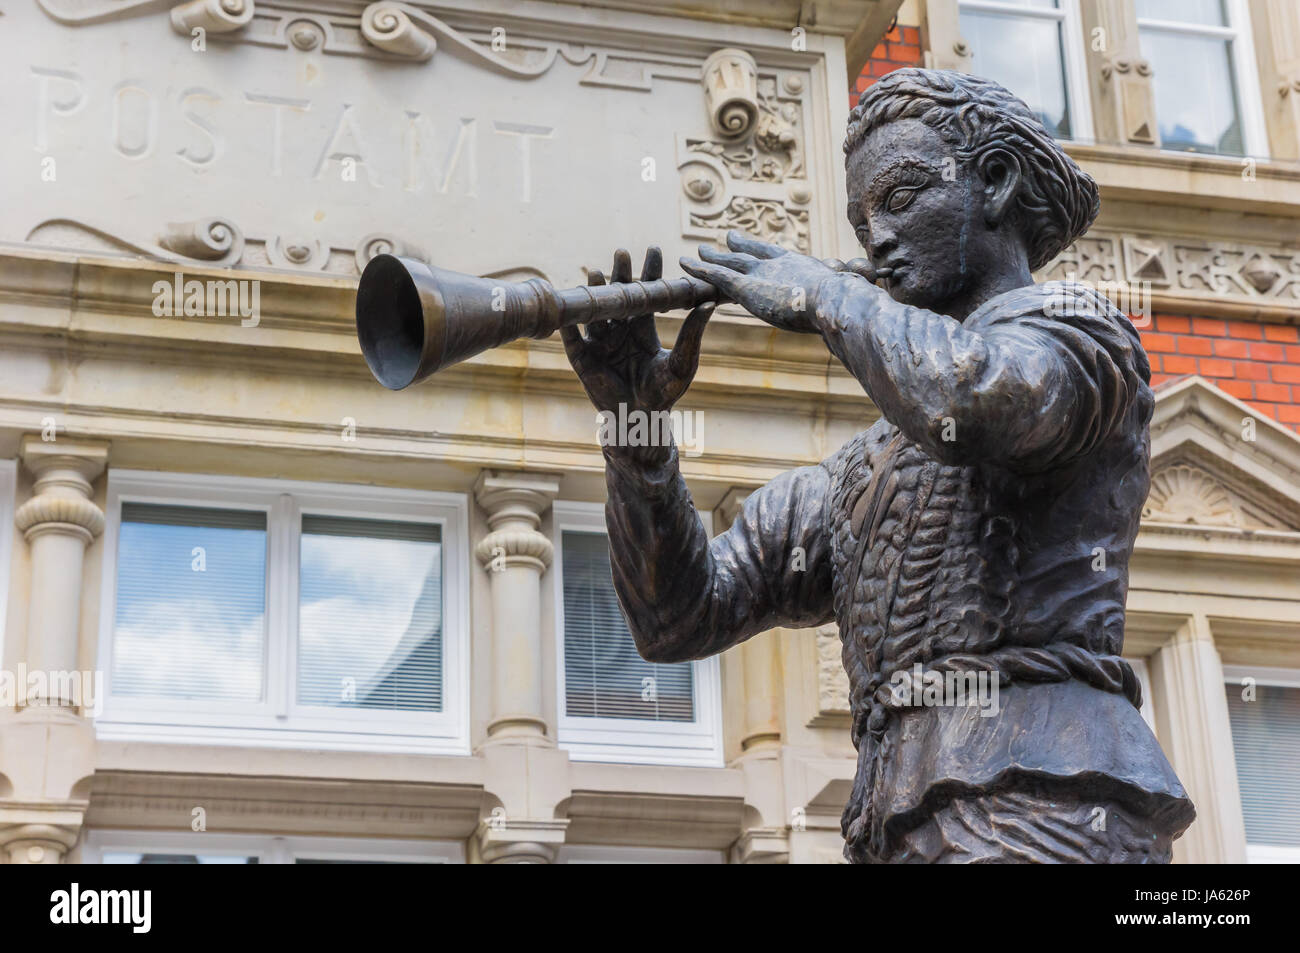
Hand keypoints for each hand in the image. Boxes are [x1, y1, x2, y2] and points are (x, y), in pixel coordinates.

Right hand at [560, 246, 713, 434]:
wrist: (641, 420)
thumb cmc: (665, 393)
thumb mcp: (683, 361)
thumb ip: (693, 333)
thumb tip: (709, 305)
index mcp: (642, 328)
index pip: (646, 294)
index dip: (649, 272)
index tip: (654, 249)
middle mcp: (619, 330)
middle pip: (618, 296)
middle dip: (620, 274)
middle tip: (622, 253)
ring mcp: (599, 343)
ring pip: (596, 312)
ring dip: (596, 292)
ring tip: (597, 271)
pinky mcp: (582, 359)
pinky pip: (573, 339)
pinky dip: (568, 325)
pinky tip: (567, 309)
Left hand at [680, 230, 875, 332]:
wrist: (834, 300)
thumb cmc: (844, 305)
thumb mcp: (843, 301)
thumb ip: (841, 304)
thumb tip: (859, 313)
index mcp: (799, 267)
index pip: (776, 257)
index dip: (763, 252)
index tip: (758, 245)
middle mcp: (776, 266)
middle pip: (750, 255)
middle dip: (737, 248)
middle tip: (727, 238)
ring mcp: (760, 274)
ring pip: (729, 263)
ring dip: (711, 258)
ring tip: (696, 252)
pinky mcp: (744, 287)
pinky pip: (716, 274)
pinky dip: (699, 268)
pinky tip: (683, 262)